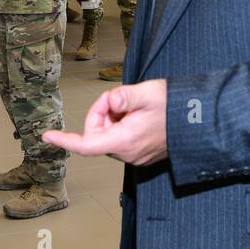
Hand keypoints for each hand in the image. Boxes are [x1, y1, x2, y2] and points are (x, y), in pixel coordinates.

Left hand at [43, 79, 167, 165]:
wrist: (201, 121)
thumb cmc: (176, 106)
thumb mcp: (149, 92)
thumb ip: (123, 96)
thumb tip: (109, 101)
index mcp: (126, 140)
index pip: (87, 144)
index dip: (65, 141)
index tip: (48, 137)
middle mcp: (128, 153)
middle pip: (97, 134)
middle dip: (101, 113)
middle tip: (118, 98)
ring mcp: (135, 156)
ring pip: (108, 135)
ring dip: (113, 118)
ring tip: (134, 106)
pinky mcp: (141, 154)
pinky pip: (121, 139)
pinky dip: (123, 124)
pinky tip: (140, 115)